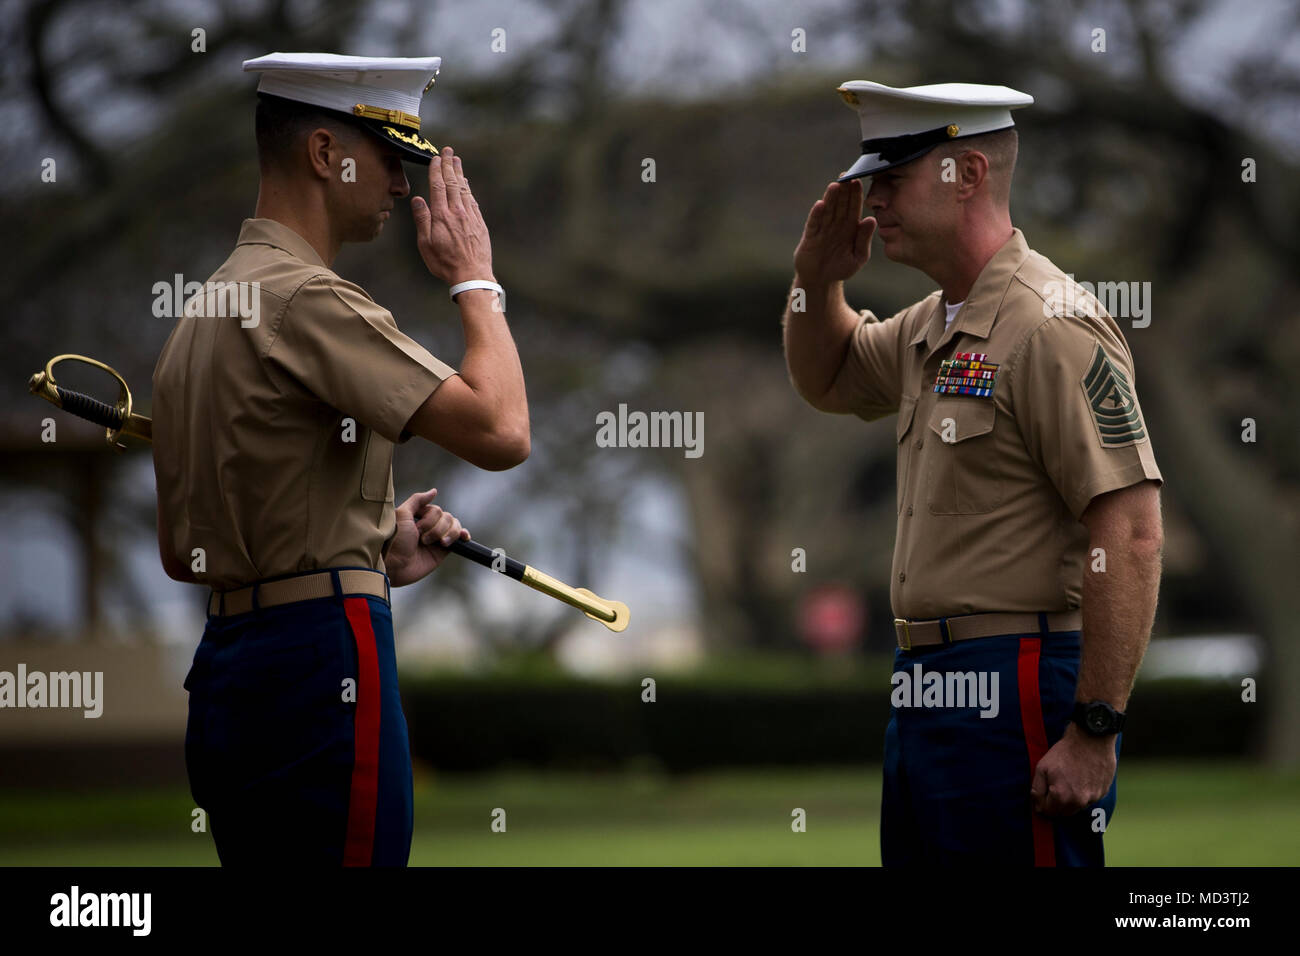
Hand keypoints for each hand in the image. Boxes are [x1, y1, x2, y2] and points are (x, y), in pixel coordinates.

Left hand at [384, 488, 469, 586]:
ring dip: (447, 534)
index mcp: (419, 516)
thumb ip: (417, 500)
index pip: (437, 510)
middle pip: (447, 517)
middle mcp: (429, 525)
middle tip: (422, 540)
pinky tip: (463, 537)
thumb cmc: (395, 540)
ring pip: (454, 526)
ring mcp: (437, 538)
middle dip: (436, 529)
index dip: (429, 519)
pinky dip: (463, 535)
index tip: (416, 529)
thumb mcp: (402, 514)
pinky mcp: (443, 551)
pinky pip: (459, 539)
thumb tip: (434, 491)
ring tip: (439, 544)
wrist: (395, 566)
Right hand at [411, 147, 494, 286]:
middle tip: (448, 150)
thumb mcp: (426, 244)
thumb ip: (423, 220)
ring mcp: (471, 217)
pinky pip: (473, 201)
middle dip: (449, 165)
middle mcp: (457, 212)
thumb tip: (418, 200)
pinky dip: (469, 189)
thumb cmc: (446, 263)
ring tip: (457, 160)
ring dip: (460, 173)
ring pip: (465, 189)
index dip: (436, 170)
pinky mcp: (480, 224)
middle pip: (453, 183)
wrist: (472, 275)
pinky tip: (467, 184)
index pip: (438, 186)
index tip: (435, 158)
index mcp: (442, 216)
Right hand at [793, 179, 875, 286]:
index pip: (853, 207)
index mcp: (849, 227)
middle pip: (840, 204)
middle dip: (843, 190)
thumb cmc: (841, 268)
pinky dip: (817, 214)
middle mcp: (836, 225)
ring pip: (828, 210)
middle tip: (847, 175)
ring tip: (835, 185)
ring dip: (831, 198)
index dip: (855, 194)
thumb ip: (864, 239)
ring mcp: (822, 230)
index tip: (859, 181)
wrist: (822, 281)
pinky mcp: (810, 238)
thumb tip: (871, 220)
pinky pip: (814, 224)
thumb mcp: (858, 257)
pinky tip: (820, 204)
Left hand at [1030, 724, 1117, 816]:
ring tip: (1067, 780)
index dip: (1041, 803)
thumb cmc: (1065, 752)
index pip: (1047, 811)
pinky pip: (1090, 799)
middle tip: (1052, 788)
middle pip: (1063, 813)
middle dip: (1055, 804)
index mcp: (1062, 797)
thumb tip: (1037, 805)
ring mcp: (1094, 798)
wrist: (1091, 739)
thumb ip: (1037, 789)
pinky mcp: (1103, 791)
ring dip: (1070, 800)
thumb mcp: (1042, 767)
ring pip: (1077, 807)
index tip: (1040, 794)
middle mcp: (1079, 802)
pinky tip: (1080, 778)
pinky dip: (1083, 793)